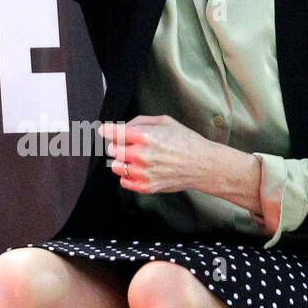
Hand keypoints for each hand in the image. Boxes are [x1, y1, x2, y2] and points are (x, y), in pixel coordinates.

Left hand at [97, 115, 214, 193]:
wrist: (202, 165)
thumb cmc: (186, 142)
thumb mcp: (165, 121)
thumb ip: (139, 122)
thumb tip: (121, 127)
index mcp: (145, 136)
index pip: (112, 133)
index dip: (107, 131)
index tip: (105, 131)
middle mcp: (141, 155)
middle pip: (112, 149)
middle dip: (118, 145)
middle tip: (130, 145)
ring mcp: (143, 172)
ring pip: (115, 166)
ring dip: (122, 161)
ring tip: (136, 158)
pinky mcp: (146, 186)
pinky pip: (124, 182)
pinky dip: (128, 176)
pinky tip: (139, 170)